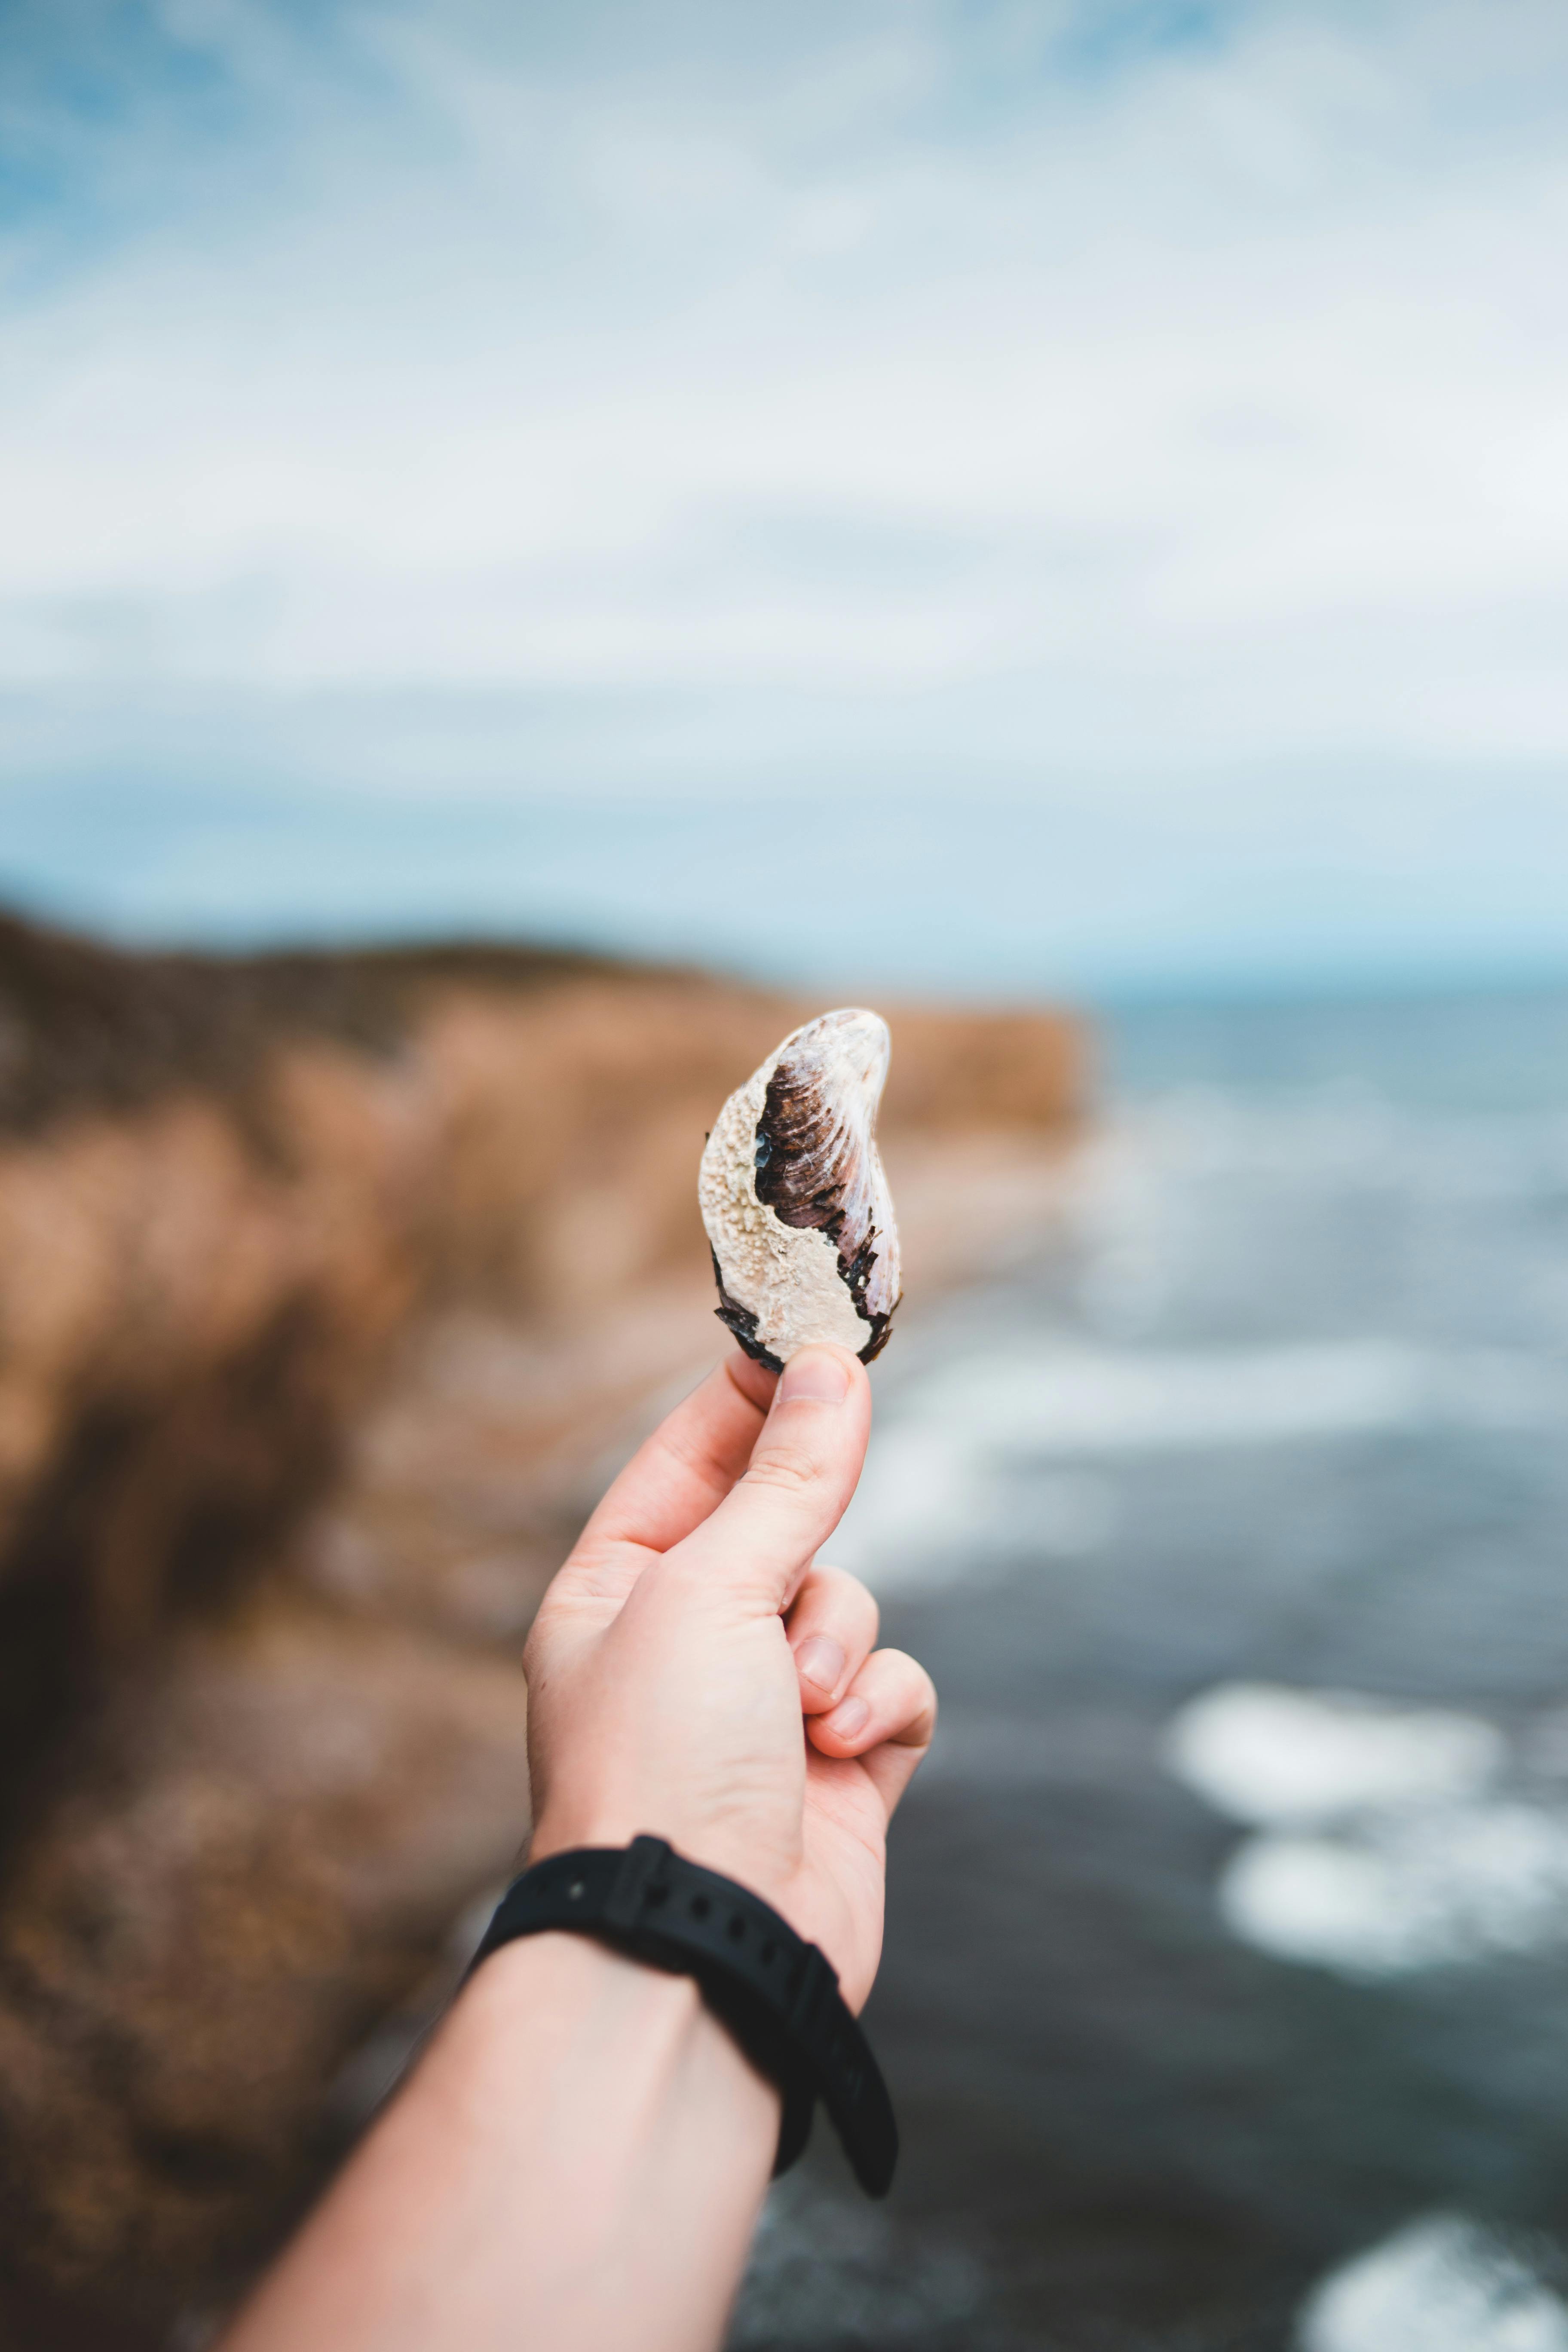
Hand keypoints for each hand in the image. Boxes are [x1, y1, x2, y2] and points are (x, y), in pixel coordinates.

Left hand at [522, 1345, 935, 2009]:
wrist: (705, 1948)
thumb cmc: (664, 1763)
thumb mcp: (713, 1590)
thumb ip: (786, 1480)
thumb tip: (829, 1367)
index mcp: (613, 1593)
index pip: (686, 1460)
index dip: (748, 1400)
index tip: (811, 1340)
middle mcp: (684, 1644)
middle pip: (783, 1526)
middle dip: (808, 1536)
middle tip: (832, 1477)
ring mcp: (763, 1710)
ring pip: (848, 1605)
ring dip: (840, 1643)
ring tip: (803, 1709)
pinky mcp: (838, 1772)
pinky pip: (891, 1691)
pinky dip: (879, 1709)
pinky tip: (843, 1752)